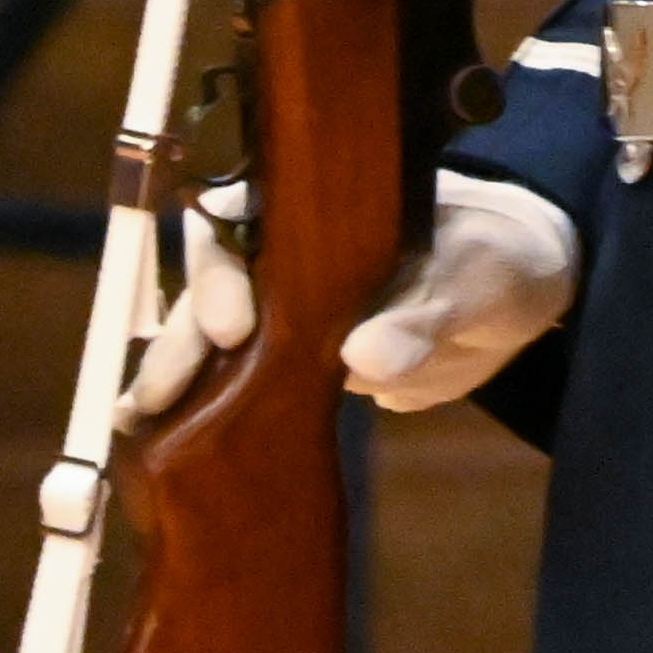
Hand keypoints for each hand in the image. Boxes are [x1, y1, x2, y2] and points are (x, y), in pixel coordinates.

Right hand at [116, 173, 578, 419]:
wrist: (513, 295)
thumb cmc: (492, 259)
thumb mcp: (473, 279)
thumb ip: (424, 316)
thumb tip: (365, 359)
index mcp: (325, 211)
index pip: (246, 220)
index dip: (225, 268)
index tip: (235, 326)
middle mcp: (291, 254)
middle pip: (212, 284)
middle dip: (182, 335)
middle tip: (162, 392)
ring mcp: (285, 308)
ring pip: (209, 335)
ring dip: (174, 374)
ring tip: (138, 420)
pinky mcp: (293, 362)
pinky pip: (237, 380)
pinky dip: (201, 406)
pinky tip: (165, 441)